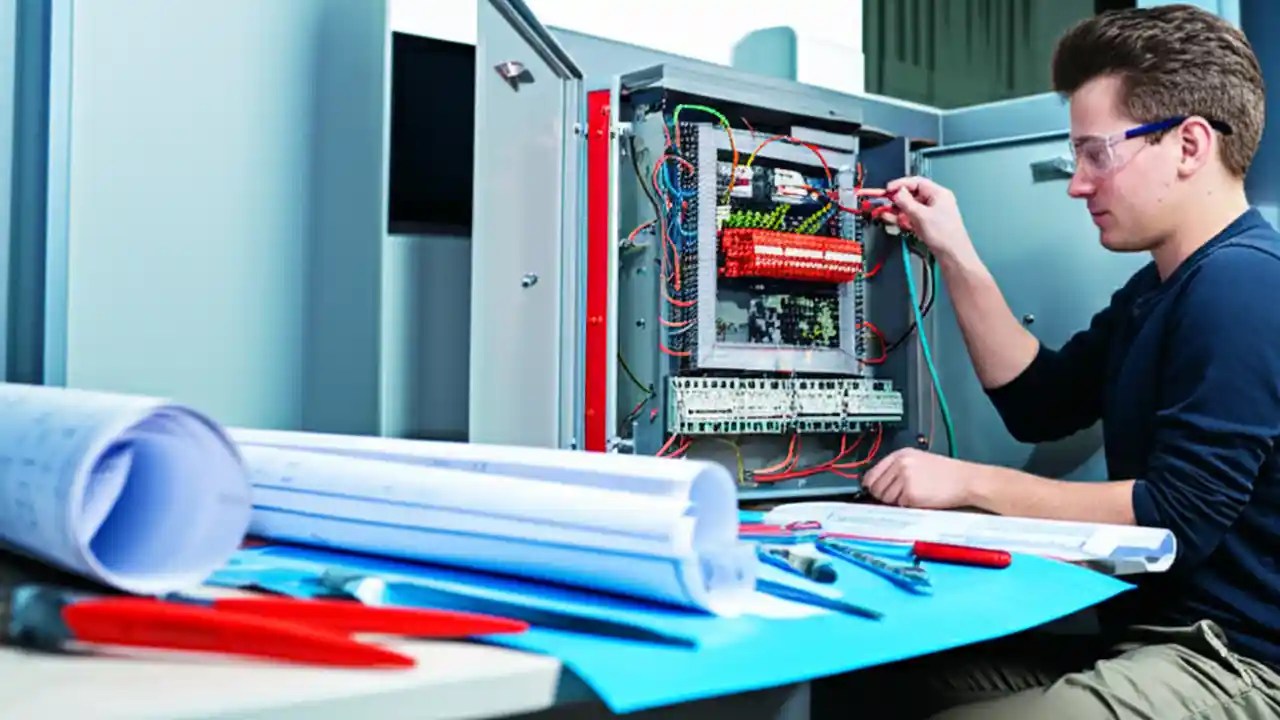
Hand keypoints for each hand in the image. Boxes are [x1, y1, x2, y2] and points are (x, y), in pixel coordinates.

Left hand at [861, 448, 977, 509]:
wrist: (966, 480)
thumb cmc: (947, 473)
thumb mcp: (919, 460)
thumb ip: (897, 468)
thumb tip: (875, 484)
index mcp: (901, 454)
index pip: (872, 473)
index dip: (871, 486)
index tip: (872, 492)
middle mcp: (900, 464)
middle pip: (876, 488)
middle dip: (884, 496)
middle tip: (900, 497)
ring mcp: (905, 479)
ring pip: (886, 499)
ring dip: (897, 502)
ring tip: (914, 496)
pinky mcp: (911, 494)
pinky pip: (899, 506)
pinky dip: (907, 507)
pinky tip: (920, 500)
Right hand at [880, 176, 973, 259]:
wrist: (953, 255)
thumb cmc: (944, 235)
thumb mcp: (921, 216)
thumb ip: (906, 202)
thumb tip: (897, 193)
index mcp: (939, 194)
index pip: (917, 182)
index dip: (900, 184)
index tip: (888, 190)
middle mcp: (936, 201)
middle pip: (913, 194)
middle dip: (898, 200)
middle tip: (885, 204)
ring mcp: (932, 213)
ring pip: (911, 207)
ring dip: (899, 210)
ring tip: (887, 214)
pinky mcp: (929, 224)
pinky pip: (913, 217)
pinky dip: (904, 218)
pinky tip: (895, 220)